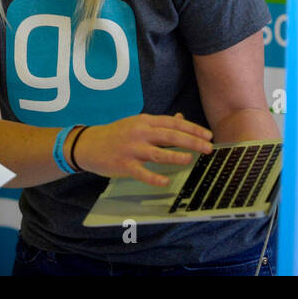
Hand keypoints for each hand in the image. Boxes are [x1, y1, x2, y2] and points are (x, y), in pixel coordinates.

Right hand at [73, 113, 213, 186]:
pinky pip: (141, 172)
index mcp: (145, 121)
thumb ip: (159, 123)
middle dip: (191, 141)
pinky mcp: (123, 164)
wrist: (89, 144)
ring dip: (175, 155)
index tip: (208, 135)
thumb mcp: (138, 123)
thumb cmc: (117, 134)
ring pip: (157, 152)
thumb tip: (181, 118)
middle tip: (208, 148)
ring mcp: (131, 148)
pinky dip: (153, 177)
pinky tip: (165, 181)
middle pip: (170, 135)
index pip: (173, 123)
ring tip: (190, 159)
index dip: (192, 129)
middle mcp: (140, 132)